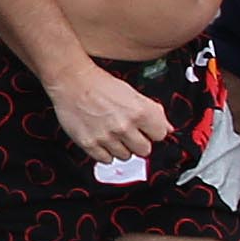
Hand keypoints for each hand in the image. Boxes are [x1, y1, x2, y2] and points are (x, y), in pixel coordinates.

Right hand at [50, 61, 171, 167]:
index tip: (146, 130)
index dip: (153, 132)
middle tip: (129, 133)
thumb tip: (167, 128)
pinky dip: (105, 152)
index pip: (160, 135)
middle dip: (138, 143)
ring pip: (125, 157)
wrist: (72, 81)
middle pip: (144, 151)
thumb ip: (153, 112)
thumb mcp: (133, 93)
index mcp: (140, 112)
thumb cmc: (100, 85)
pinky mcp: (89, 143)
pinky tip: (102, 140)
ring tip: (112, 134)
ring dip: (121, 148)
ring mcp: (106, 137)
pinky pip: (105, 160)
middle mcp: (124, 126)